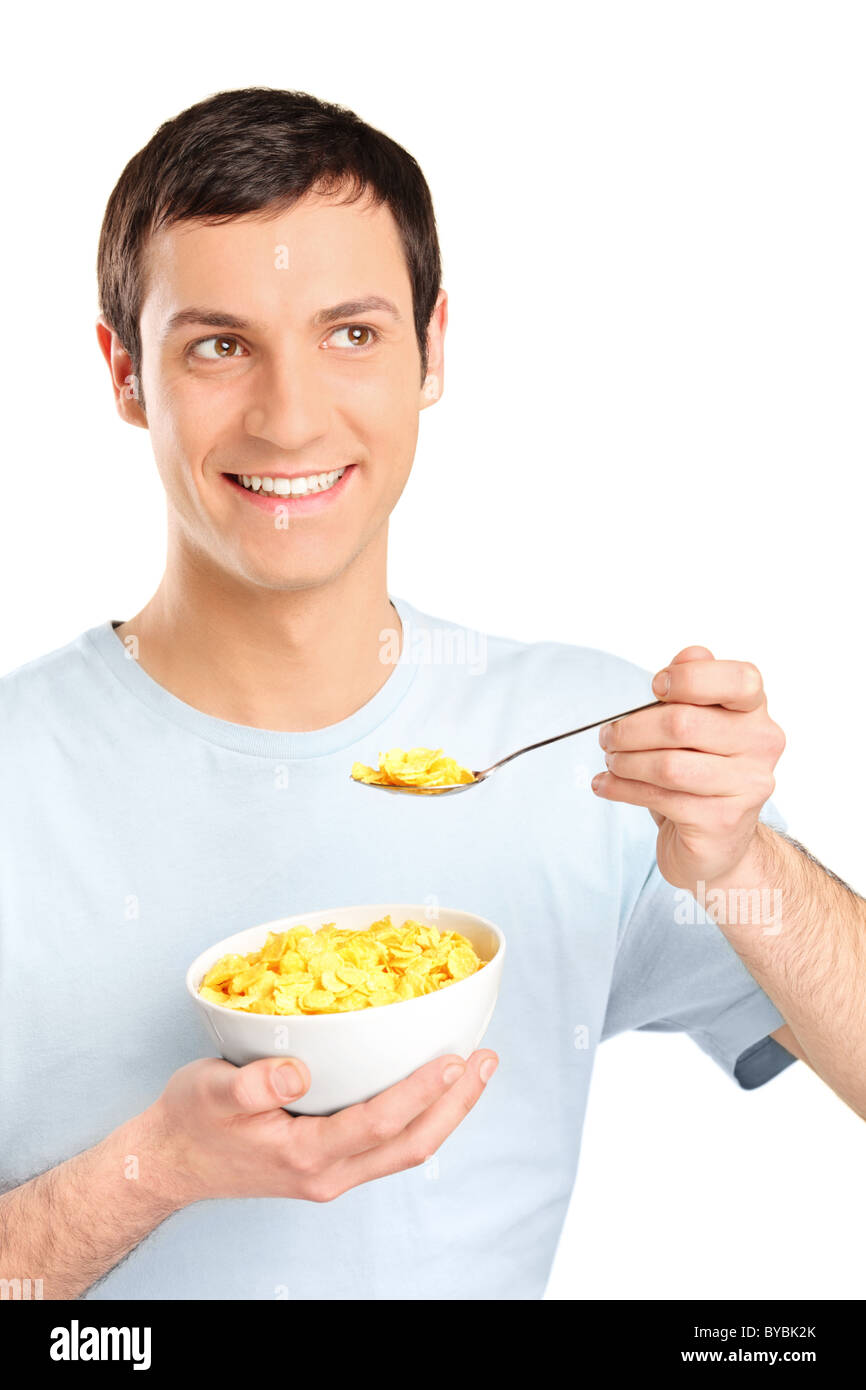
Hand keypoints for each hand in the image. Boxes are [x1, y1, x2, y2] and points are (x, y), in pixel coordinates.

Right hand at [149, 1049, 498, 1205]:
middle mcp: (327, 1173)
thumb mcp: (209, 1092)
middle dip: (455, 1104)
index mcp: (303, 1155)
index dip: (420, 1093)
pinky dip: (419, 1115)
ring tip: (475, 1070)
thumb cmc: (190, 1122)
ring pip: (405, 1149)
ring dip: (446, 1111)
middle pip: (410, 1146)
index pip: (378, 1125)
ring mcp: (332, 1173)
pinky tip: (431, 1087)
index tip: (453, 1060)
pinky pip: (388, 1145)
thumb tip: (299, 1069)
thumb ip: (252, 1084)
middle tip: (486, 1060)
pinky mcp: (330, 1164)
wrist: (170, 1162)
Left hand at [592, 645, 785, 889]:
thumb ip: (694, 687)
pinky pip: (659, 797)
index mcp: (754, 711)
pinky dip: (621, 789)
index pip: (740, 679)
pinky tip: (606, 785)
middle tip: (609, 736)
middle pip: (683, 723)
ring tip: (611, 761)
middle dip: (631, 728)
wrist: (718, 844)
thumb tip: (690, 654)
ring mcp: (747, 786)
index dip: (691, 679)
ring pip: (668, 765)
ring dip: (625, 762)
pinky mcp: (722, 821)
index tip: (657, 688)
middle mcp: (761, 745)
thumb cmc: (701, 775)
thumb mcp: (696, 725)